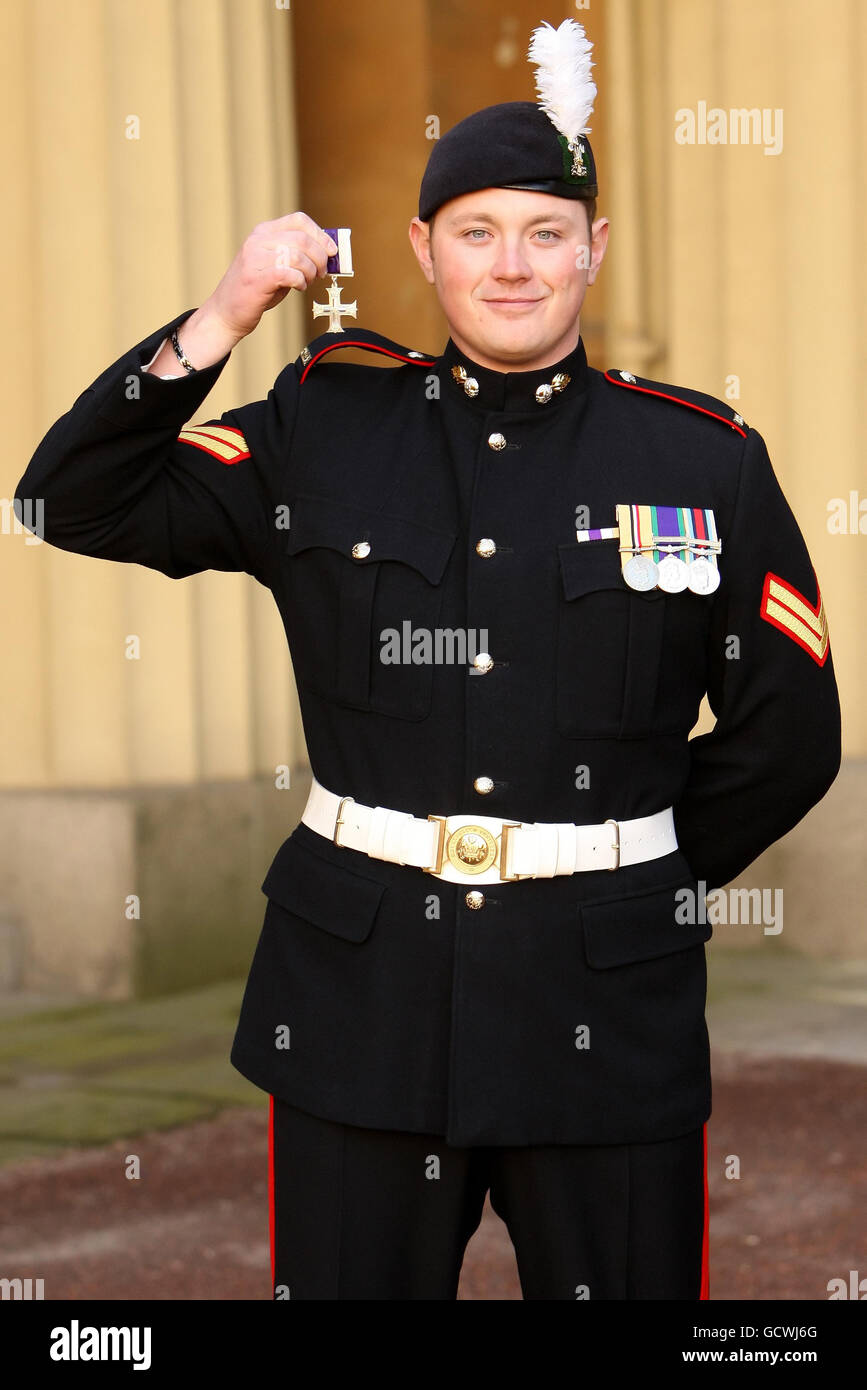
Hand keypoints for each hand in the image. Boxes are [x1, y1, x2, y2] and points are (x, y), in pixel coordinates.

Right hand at [201, 212, 337, 341]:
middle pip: (302, 238)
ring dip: (310, 272)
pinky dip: (300, 281)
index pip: (299, 220)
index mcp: (263, 232)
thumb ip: (297, 255)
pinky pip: (288, 273)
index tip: (332, 251)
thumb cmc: (256, 290)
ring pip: (297, 256)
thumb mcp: (276, 265)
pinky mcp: (256, 278)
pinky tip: (298, 288)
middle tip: (321, 273)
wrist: (226, 313)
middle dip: (320, 257)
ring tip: (308, 282)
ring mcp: (254, 258)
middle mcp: (257, 240)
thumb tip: (328, 253)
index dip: (320, 235)